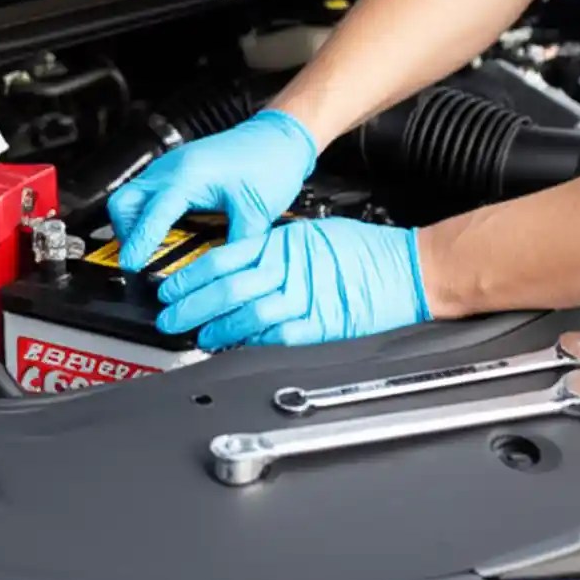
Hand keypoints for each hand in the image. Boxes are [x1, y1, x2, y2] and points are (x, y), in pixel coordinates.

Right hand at [108, 110, 317, 270]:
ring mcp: (170, 166)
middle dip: (126, 233)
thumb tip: (223, 277)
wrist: (280, 136)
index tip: (130, 266)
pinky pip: (147, 192)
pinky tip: (163, 232)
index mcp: (188, 175)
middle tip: (138, 260)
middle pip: (125, 202)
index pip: (151, 214)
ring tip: (149, 251)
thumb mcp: (257, 212)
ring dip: (133, 224)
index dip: (139, 243)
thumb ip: (237, 247)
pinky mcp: (175, 169)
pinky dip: (146, 214)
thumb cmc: (271, 163)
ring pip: (131, 197)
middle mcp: (171, 167)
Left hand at [155, 218, 431, 348]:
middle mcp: (291, 267)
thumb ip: (278, 247)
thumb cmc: (369, 252)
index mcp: (286, 241)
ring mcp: (305, 296)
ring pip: (247, 313)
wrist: (409, 269)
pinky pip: (277, 335)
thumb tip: (243, 261)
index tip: (171, 288)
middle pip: (228, 287)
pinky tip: (235, 346)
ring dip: (218, 327)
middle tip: (170, 318)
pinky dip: (252, 342)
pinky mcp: (321, 323)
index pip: (225, 257)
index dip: (192, 275)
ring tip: (198, 336)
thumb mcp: (316, 233)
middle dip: (193, 305)